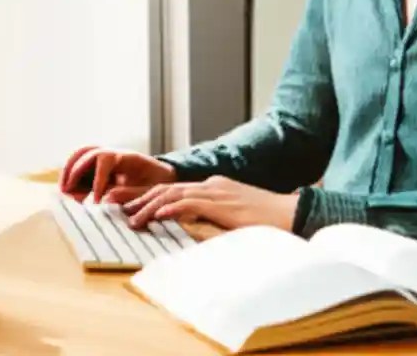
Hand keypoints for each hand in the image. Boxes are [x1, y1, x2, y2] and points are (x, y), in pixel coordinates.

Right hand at [59, 146, 176, 203]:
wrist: (162, 175)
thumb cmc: (157, 183)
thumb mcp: (148, 190)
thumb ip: (128, 194)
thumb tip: (104, 201)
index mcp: (127, 157)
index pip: (104, 161)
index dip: (97, 181)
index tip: (95, 201)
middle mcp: (113, 153)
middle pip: (87, 153)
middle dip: (75, 172)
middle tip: (69, 193)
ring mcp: (105, 156)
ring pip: (80, 154)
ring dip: (69, 170)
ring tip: (64, 190)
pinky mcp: (99, 164)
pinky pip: (81, 163)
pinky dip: (72, 174)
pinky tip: (69, 191)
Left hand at [123, 176, 299, 231]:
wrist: (292, 214)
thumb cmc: (268, 220)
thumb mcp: (235, 219)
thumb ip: (216, 219)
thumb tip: (198, 231)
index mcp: (215, 186)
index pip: (177, 188)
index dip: (154, 198)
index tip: (136, 209)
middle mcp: (212, 185)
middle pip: (169, 188)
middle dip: (143, 199)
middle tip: (124, 212)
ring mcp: (217, 191)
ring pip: (173, 194)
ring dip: (150, 207)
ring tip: (133, 219)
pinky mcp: (221, 203)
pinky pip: (189, 203)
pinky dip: (170, 209)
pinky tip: (156, 216)